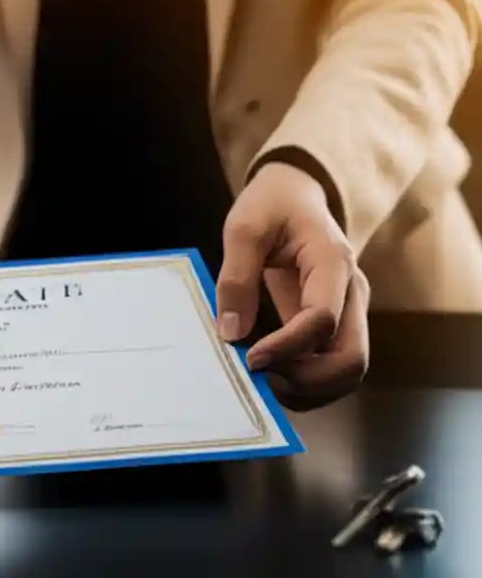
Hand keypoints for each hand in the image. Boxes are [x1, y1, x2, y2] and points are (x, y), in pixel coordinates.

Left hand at [216, 162, 369, 410]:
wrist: (295, 195)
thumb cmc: (271, 205)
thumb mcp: (244, 228)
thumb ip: (236, 277)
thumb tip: (230, 333)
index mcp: (332, 263)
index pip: (323, 319)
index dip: (288, 347)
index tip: (249, 358)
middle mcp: (351, 294)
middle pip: (351, 359)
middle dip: (306, 380)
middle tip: (258, 376)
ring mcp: (348, 312)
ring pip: (347, 372)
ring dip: (307, 388)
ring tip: (260, 380)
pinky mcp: (335, 326)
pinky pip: (330, 367)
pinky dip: (304, 382)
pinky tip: (269, 374)